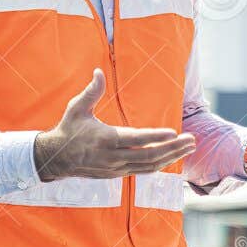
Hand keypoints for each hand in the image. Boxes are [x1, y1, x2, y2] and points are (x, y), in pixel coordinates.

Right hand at [34, 69, 196, 180]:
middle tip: (191, 141)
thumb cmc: (68, 129)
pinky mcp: (116, 174)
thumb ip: (91, 91)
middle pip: (149, 155)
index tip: (174, 132)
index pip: (136, 139)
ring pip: (149, 166)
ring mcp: (116, 168)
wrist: (55, 158)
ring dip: (170, 157)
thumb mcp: (77, 108)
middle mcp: (113, 157)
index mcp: (106, 139)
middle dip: (173, 148)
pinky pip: (142, 171)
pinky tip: (170, 158)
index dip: (156, 136)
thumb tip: (98, 72)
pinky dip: (158, 165)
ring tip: (188, 148)